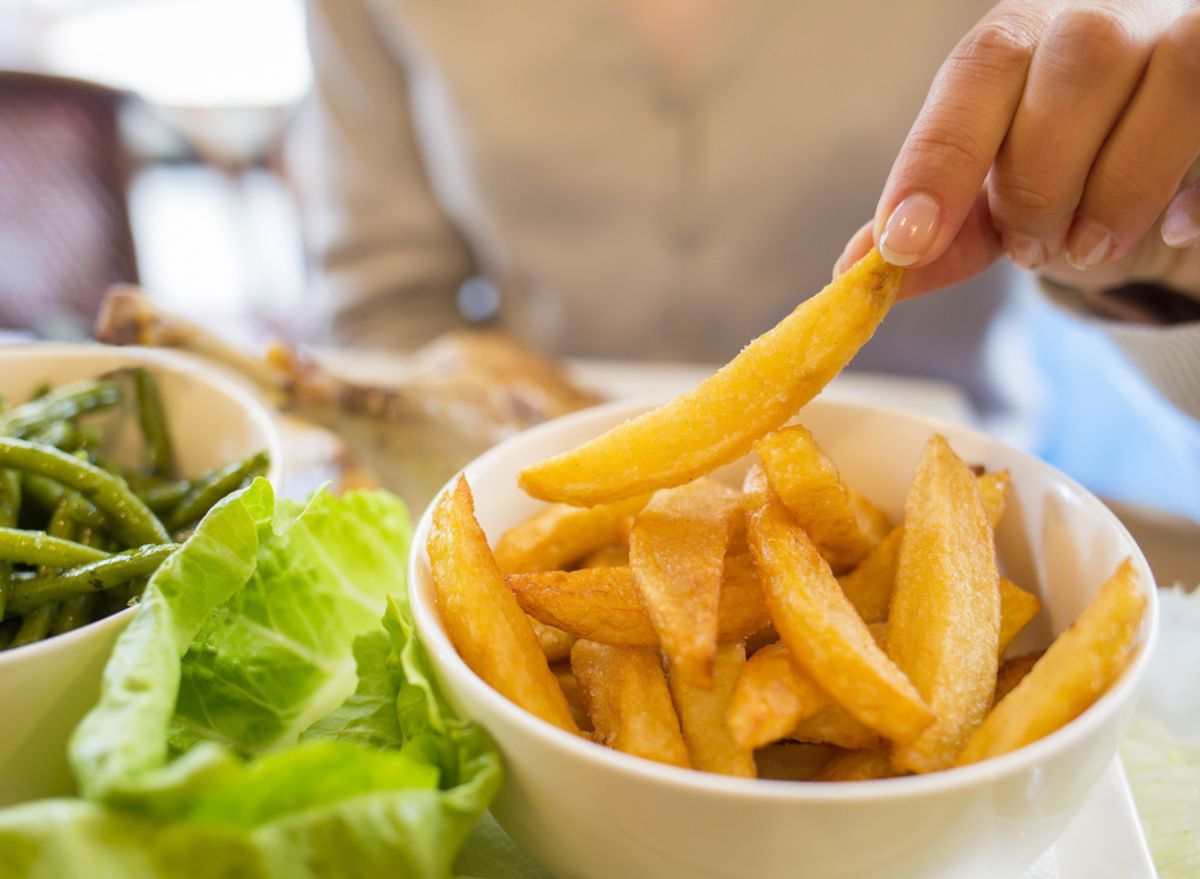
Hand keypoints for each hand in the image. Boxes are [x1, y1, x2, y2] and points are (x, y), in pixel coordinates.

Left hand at [838, 0, 1199, 300]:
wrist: (1154, 142)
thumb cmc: (1059, 160)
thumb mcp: (990, 195)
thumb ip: (936, 227)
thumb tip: (857, 272)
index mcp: (1026, 32)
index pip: (981, 68)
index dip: (940, 157)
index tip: (905, 242)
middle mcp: (1109, 10)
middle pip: (1079, 61)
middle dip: (1043, 179)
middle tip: (1032, 249)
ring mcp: (1184, 30)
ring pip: (1175, 75)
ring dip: (1123, 184)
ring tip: (1090, 246)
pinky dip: (1198, 189)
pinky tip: (1175, 229)